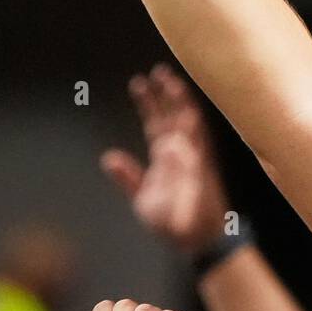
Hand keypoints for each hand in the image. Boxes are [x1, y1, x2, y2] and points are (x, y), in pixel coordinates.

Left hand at [101, 64, 229, 255]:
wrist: (194, 239)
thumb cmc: (172, 221)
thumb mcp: (142, 197)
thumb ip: (128, 177)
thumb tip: (109, 157)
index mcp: (166, 158)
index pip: (156, 123)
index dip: (149, 104)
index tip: (140, 82)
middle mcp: (181, 153)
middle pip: (172, 117)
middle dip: (165, 95)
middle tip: (157, 71)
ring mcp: (194, 160)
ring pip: (188, 123)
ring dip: (180, 103)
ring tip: (170, 80)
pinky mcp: (203, 171)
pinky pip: (199, 147)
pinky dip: (193, 131)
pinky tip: (186, 112)